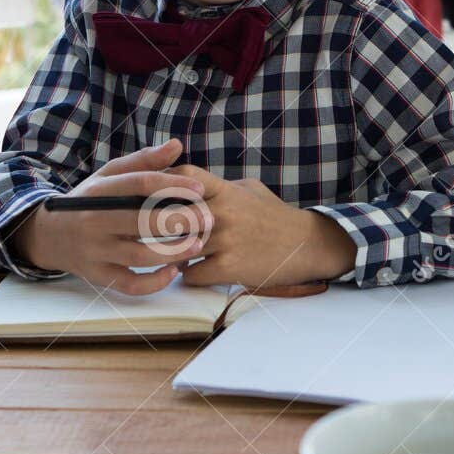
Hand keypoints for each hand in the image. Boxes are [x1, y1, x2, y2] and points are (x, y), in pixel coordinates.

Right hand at [11, 139, 209, 293]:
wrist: (49, 235)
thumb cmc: (89, 202)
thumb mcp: (109, 176)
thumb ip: (143, 162)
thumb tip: (176, 145)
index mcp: (99, 191)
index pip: (138, 184)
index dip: (171, 185)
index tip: (199, 188)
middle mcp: (94, 220)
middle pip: (141, 220)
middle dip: (180, 220)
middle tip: (209, 219)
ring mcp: (95, 251)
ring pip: (139, 255)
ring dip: (173, 252)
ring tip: (198, 245)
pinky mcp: (98, 276)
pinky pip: (129, 284)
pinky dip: (154, 282)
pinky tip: (174, 272)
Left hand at [169, 167, 356, 288]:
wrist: (306, 245)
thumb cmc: (274, 216)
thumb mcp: (249, 189)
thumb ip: (218, 186)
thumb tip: (186, 183)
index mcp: (225, 190)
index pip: (182, 177)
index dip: (161, 185)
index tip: (153, 197)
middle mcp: (221, 212)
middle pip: (168, 215)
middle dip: (154, 226)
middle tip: (148, 234)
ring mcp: (224, 240)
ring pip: (175, 249)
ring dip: (172, 256)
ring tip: (173, 256)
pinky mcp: (229, 267)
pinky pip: (190, 275)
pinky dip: (189, 276)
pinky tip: (197, 272)